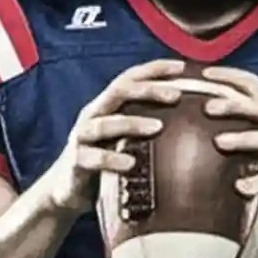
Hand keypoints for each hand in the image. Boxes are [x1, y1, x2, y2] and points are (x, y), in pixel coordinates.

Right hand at [43, 59, 185, 215]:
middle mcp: (93, 115)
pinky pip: (93, 158)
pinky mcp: (76, 162)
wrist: (66, 190)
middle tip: (177, 95)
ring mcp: (82, 137)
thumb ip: (147, 126)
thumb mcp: (125, 139)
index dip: (155, 69)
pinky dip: (111, 159)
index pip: (130, 78)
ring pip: (105, 124)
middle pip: (119, 91)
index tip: (183, 67)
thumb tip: (191, 120)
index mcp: (106, 105)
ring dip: (132, 123)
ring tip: (159, 127)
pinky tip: (131, 164)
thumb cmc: (105, 162)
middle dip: (148, 89)